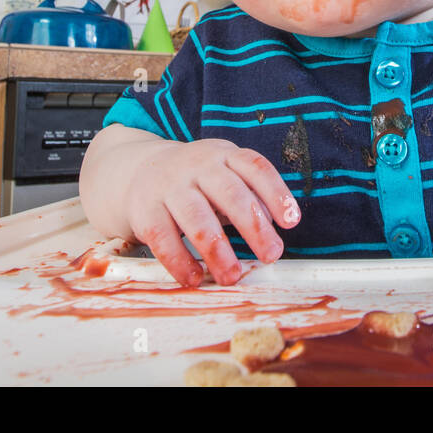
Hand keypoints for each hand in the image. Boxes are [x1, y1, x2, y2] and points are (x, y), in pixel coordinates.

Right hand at [123, 138, 299, 286]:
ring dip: (218, 251)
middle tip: (271, 255)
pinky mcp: (146, 209)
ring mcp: (170, 186)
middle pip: (230, 193)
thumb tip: (272, 227)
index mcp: (224, 155)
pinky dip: (180, 261)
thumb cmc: (197, 181)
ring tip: (232, 276)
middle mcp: (198, 166)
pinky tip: (195, 277)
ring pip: (197, 218)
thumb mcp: (225, 176)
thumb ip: (250, 197)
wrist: (141, 169)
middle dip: (253, 226)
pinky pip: (164, 238)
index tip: (291, 222)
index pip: (255, 167)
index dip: (276, 193)